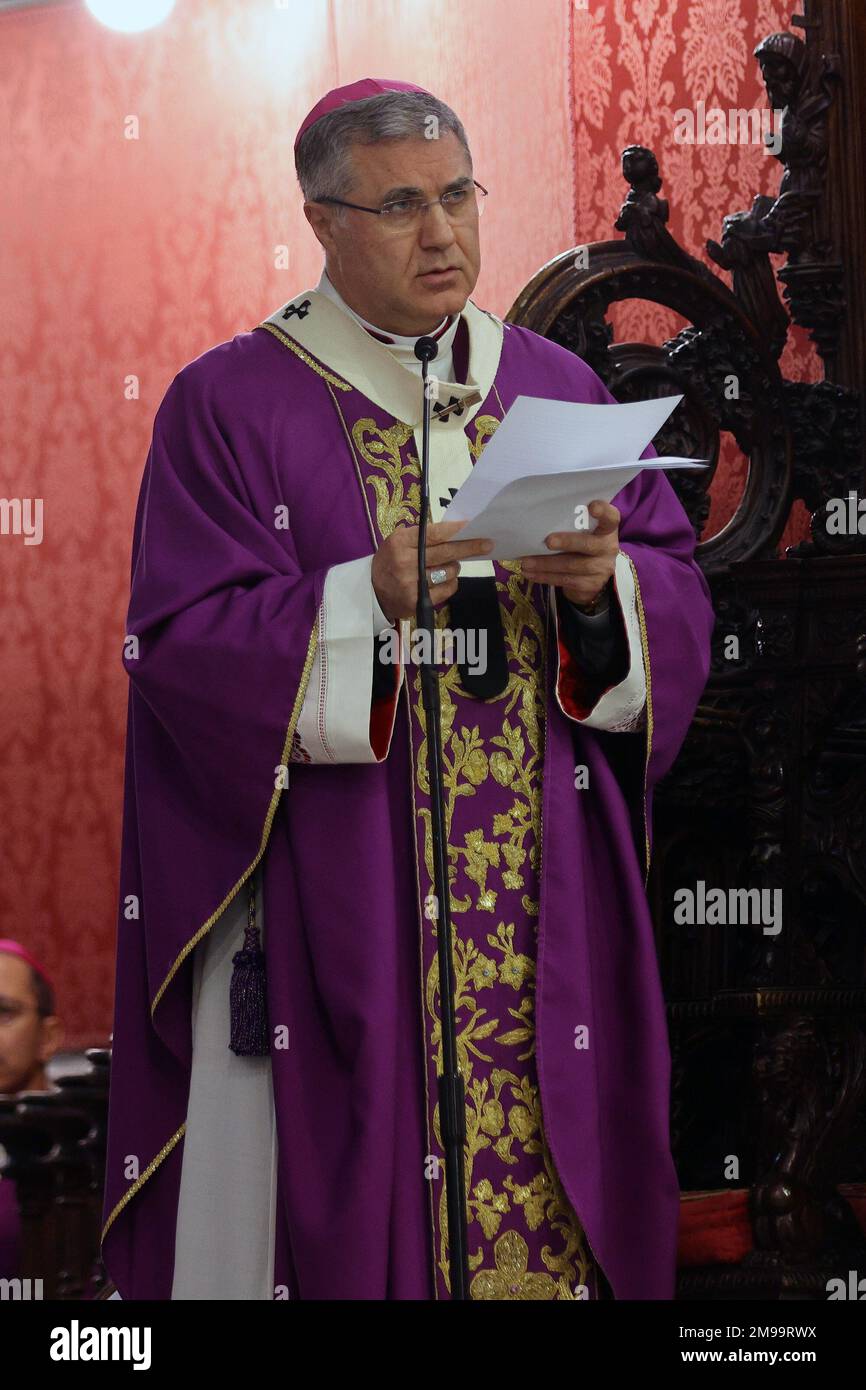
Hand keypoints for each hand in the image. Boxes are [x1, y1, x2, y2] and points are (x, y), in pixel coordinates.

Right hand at [371, 520, 493, 622]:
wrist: (372, 592)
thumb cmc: (390, 561)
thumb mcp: (398, 541)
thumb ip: (422, 536)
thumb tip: (456, 531)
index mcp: (401, 542)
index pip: (434, 533)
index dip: (455, 529)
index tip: (472, 526)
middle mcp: (406, 562)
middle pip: (446, 552)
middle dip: (470, 547)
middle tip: (487, 543)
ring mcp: (412, 583)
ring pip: (450, 571)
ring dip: (454, 567)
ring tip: (447, 565)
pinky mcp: (419, 601)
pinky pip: (448, 588)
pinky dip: (451, 582)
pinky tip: (443, 579)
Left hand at [518, 501, 619, 607]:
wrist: (592, 575)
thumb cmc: (580, 544)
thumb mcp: (581, 531)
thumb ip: (570, 523)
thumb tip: (534, 519)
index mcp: (607, 528)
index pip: (611, 517)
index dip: (604, 511)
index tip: (592, 506)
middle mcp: (608, 547)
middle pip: (589, 544)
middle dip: (567, 542)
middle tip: (548, 541)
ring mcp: (602, 568)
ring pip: (573, 566)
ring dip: (546, 564)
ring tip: (526, 563)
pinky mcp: (592, 585)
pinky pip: (566, 581)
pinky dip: (546, 577)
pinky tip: (530, 574)